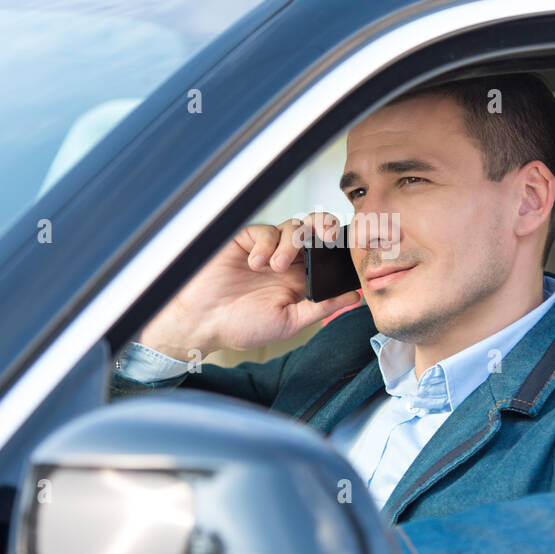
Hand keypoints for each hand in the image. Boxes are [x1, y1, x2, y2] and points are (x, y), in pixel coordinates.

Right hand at [137, 212, 361, 359]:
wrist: (200, 322)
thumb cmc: (239, 326)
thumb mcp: (288, 323)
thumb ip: (321, 307)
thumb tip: (355, 297)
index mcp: (300, 281)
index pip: (327, 256)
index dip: (339, 248)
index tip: (348, 250)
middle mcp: (287, 262)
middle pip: (315, 231)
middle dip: (325, 227)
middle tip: (326, 238)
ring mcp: (267, 250)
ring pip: (294, 227)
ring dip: (291, 243)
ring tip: (276, 267)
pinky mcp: (246, 240)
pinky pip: (266, 230)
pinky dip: (266, 243)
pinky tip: (255, 263)